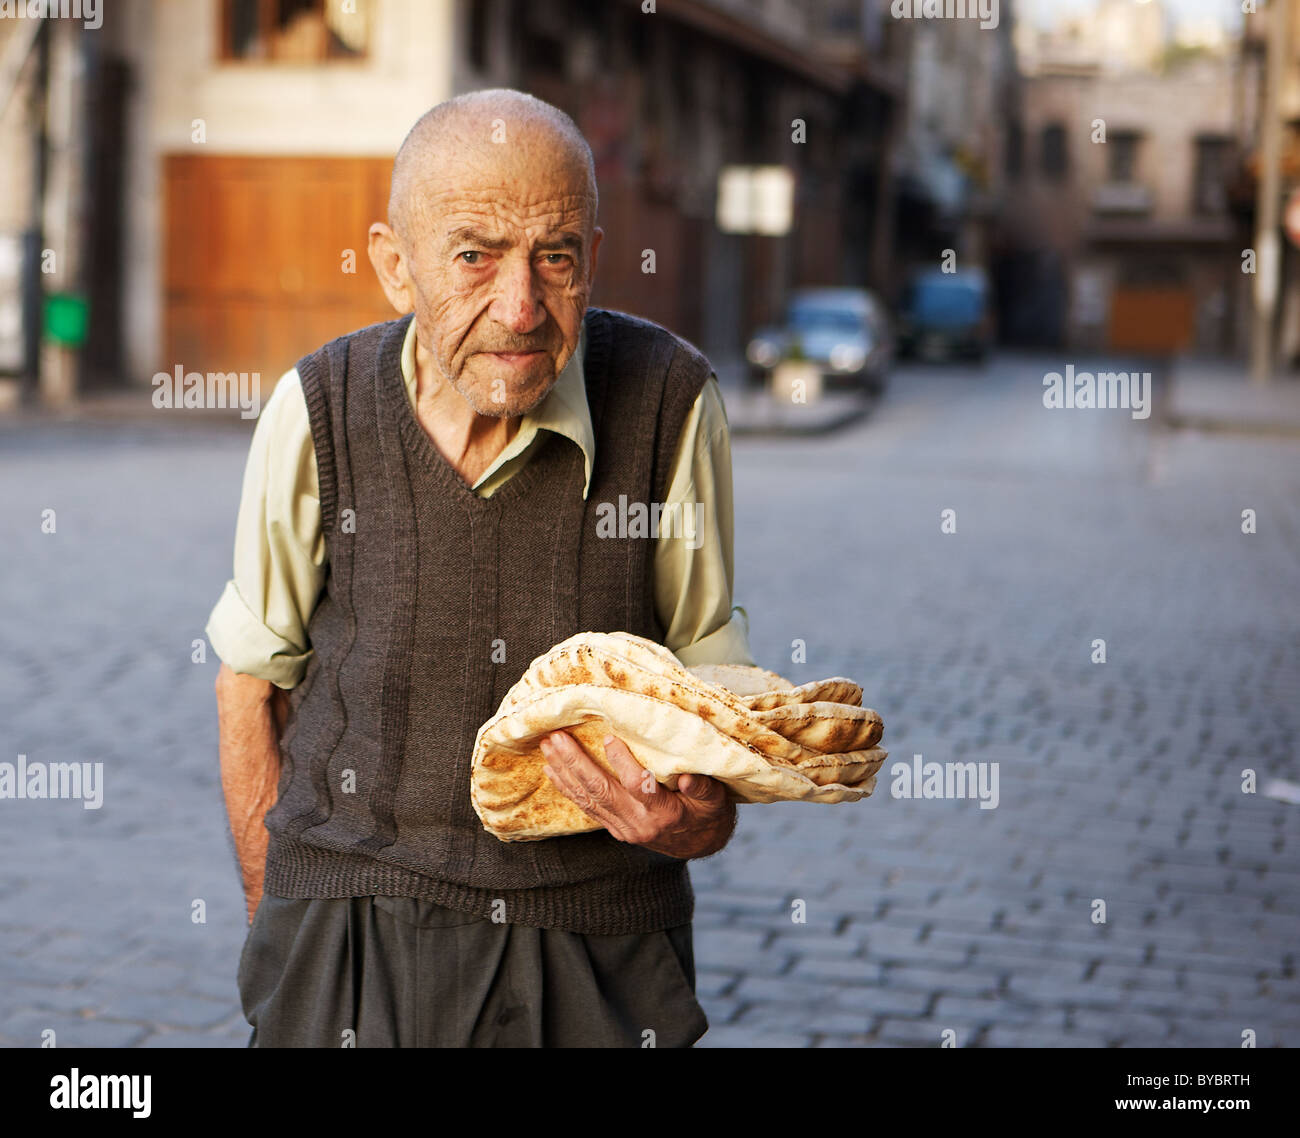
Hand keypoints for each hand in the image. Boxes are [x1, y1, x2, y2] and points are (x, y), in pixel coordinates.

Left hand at [540, 730, 735, 859]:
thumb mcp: (714, 799)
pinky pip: (586, 807)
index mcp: (665, 813)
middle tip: (557, 737)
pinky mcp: (614, 828)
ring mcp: (623, 829)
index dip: (622, 762)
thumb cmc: (708, 812)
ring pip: (587, 799)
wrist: (699, 842)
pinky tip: (552, 769)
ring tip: (548, 746)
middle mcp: (639, 824)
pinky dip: (567, 787)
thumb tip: (686, 777)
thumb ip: (702, 787)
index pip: (638, 786)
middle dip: (575, 762)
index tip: (608, 736)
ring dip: (564, 771)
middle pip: (601, 791)